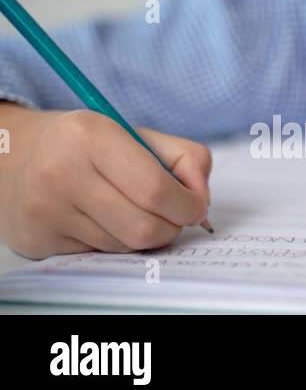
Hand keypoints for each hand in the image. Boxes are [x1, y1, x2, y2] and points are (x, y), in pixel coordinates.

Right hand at [0, 104, 211, 258]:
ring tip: (131, 209)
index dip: (188, 206)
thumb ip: (186, 158)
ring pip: (126, 246)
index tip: (195, 206)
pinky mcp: (38, 239)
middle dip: (172, 227)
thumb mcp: (137, 134)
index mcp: (91, 136)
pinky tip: (102, 219)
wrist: (12, 154)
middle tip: (172, 215)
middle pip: (145, 228)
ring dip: (144, 234)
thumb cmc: (88, 145)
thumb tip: (202, 200)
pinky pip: (102, 254)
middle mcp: (61, 172)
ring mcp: (46, 210)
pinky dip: (116, 241)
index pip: (157, 190)